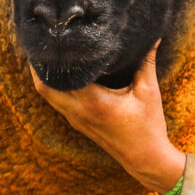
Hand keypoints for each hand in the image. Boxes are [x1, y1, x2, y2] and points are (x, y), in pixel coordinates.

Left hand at [29, 46, 187, 194]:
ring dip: (43, 75)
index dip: (57, 56)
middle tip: (45, 42)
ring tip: (48, 54)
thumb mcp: (148, 91)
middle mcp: (78, 111)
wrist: (145, 158)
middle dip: (39, 64)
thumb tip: (154, 36)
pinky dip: (52, 86)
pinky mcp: (77, 123)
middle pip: (43, 86)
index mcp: (93, 102)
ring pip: (46, 95)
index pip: (64, 75)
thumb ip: (146, 61)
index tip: (56, 36)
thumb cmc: (148, 126)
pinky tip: (59, 73)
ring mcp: (74, 119)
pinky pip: (55, 101)